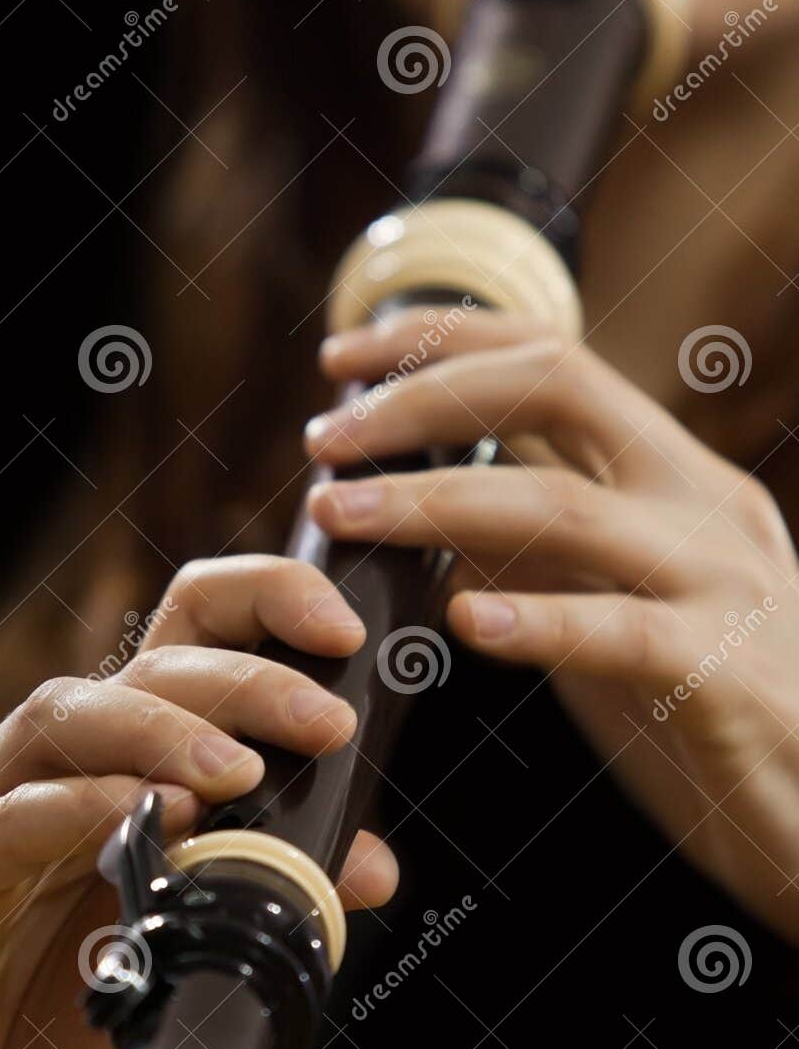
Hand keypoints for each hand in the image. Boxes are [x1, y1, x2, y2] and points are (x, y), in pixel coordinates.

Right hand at [0, 554, 396, 1048]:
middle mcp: (56, 781)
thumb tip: (369, 863)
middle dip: (245, 677)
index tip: (346, 641)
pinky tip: (134, 816)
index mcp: (122, 782)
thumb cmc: (41, 1046)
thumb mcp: (180, 968)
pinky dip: (71, 808)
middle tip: (322, 721)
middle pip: (144, 667)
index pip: (189, 649)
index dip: (264, 614)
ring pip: (67, 717)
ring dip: (162, 729)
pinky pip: (1, 822)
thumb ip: (263, 908)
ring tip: (240, 774)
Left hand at [306, 309, 798, 942]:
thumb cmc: (710, 707)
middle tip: (323, 437)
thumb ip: (540, 548)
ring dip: (433, 501)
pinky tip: (462, 618)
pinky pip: (623, 632)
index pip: (555, 359)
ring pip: (564, 508)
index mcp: (675, 477)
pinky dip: (537, 619)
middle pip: (557, 388)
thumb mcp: (615, 601)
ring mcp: (721, 581)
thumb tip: (426, 507)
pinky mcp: (725, 671)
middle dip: (422, 398)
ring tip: (343, 515)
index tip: (344, 358)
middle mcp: (702, 503)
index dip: (442, 341)